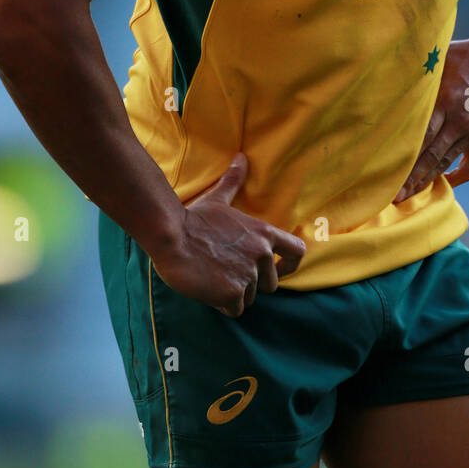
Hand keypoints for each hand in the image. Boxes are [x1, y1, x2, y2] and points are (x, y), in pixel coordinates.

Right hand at [153, 154, 305, 316]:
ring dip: (234, 293)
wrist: (171, 236)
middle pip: (270, 284)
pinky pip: (235, 309)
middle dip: (252, 283)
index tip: (279, 270)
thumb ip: (233, 181)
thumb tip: (240, 157)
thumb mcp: (218, 199)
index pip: (297, 252)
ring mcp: (249, 274)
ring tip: (214, 277)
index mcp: (264, 233)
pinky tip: (208, 288)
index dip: (290, 265)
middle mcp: (262, 254)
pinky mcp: (233, 293)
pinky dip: (222, 304)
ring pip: (250, 297)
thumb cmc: (193, 219)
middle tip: (227, 271)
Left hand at [392, 31, 468, 202]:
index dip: (402, 160)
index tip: (386, 175)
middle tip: (393, 197)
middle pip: (430, 157)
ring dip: (427, 180)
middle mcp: (461, 121)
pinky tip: (443, 183)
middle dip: (410, 179)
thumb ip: (418, 78)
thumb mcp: (439, 59)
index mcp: (446, 101)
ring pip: (446, 163)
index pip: (419, 138)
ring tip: (409, 195)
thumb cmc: (467, 54)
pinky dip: (456, 177)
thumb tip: (387, 84)